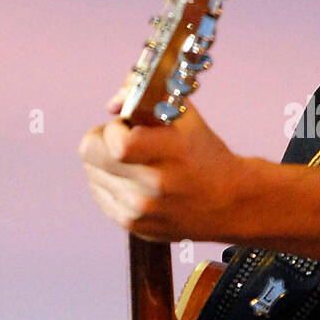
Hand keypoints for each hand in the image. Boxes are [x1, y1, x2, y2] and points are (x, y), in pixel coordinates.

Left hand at [78, 97, 245, 242]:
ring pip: (92, 174)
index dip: (114, 128)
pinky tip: (135, 180)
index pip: (116, 142)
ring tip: (136, 162)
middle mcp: (154, 186)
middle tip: (123, 138)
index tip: (127, 125)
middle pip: (90, 155)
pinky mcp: (134, 225)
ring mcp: (141, 210)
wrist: (230, 203)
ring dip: (106, 162)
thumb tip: (113, 103)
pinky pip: (101, 195)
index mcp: (171, 153)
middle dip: (102, 140)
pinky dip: (111, 184)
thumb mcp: (185, 115)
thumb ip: (144, 94)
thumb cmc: (205, 155)